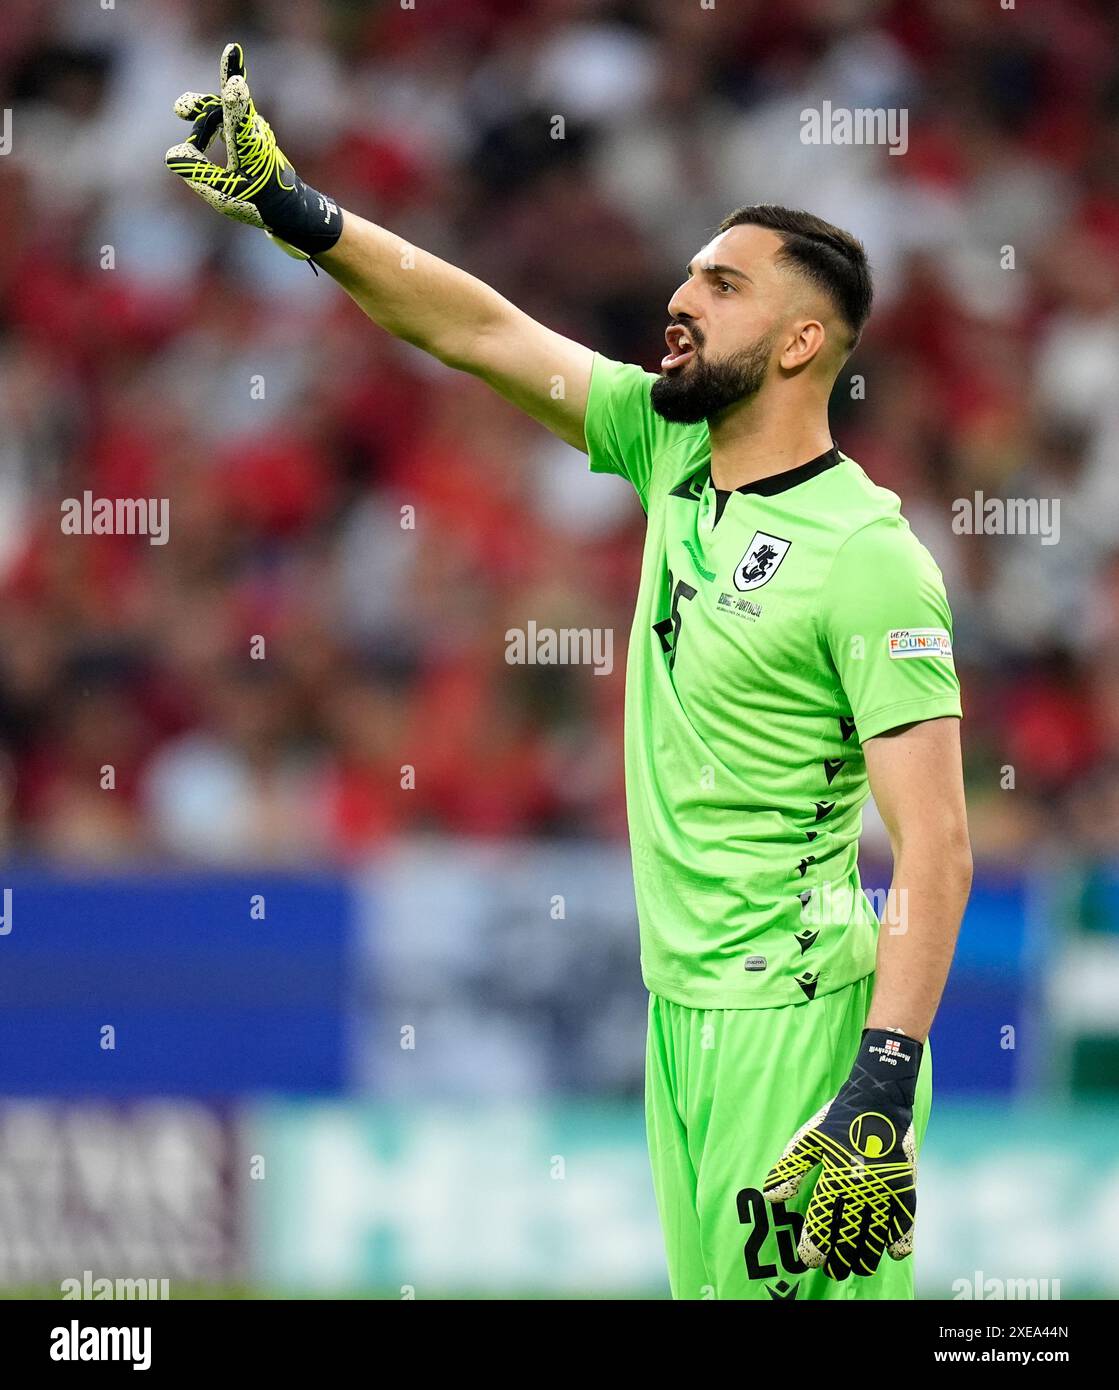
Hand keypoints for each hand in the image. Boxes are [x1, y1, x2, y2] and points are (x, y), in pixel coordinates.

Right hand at [164, 42, 342, 261]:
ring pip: (219, 111)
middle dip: (202, 105)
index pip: (240, 121)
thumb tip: (173, 153)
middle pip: (224, 107)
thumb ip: (198, 173)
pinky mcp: (245, 129)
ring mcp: (251, 127)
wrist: (286, 206)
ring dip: (201, 120)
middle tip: (180, 110)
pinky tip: (189, 121)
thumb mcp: (226, 196)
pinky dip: (206, 126)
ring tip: (181, 115)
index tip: (236, 82)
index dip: (235, 101)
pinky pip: (222, 118)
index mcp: (251, 149)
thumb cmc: (259, 203)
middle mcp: (253, 132)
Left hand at [762, 1028, 921, 1279]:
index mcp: (834, 1176)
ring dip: (866, 1257)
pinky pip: (906, 1220)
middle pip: (848, 1235)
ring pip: (876, 1235)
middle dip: (839, 1258)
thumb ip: (789, 1168)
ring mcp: (886, 1188)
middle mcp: (861, 1187)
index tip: (809, 1259)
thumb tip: (771, 1197)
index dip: (814, 1245)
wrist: (879, 1097)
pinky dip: (901, 1239)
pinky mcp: (905, 1185)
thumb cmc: (838, 1118)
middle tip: (833, 1270)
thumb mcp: (808, 1139)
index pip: (821, 1221)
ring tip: (857, 1268)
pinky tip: (894, 1254)